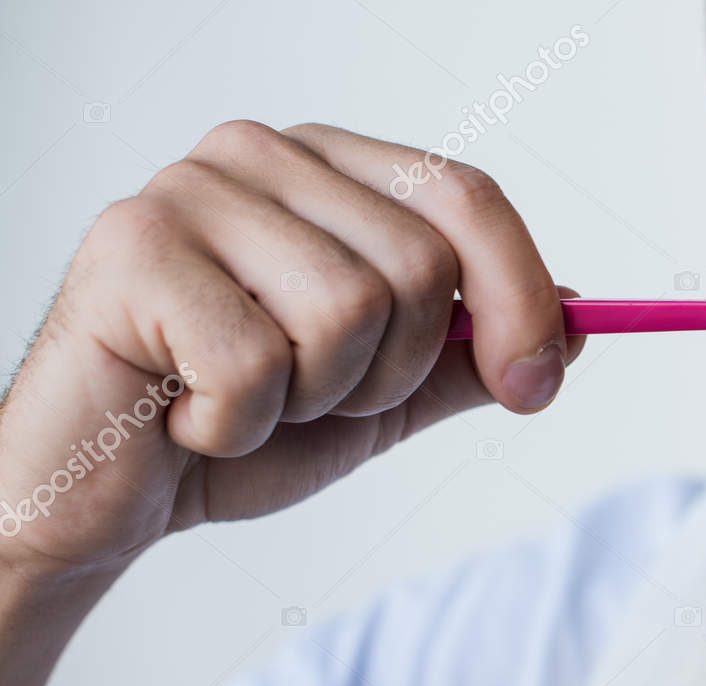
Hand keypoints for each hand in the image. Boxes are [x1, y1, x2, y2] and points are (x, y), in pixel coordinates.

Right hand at [0, 120, 582, 579]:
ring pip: (348, 310)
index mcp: (331, 171)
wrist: (108, 494)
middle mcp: (263, 155)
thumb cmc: (240, 430)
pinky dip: (236, 426)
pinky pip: (258, 360)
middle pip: (420, 264)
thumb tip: (581, 320)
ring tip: (247, 403)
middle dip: (389, 373)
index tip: (535, 385)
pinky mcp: (131, 248)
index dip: (521, 298)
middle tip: (313, 398)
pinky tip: (189, 417)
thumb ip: (469, 356)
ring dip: (313, 401)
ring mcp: (191, 191)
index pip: (468, 198)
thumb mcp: (383, 397)